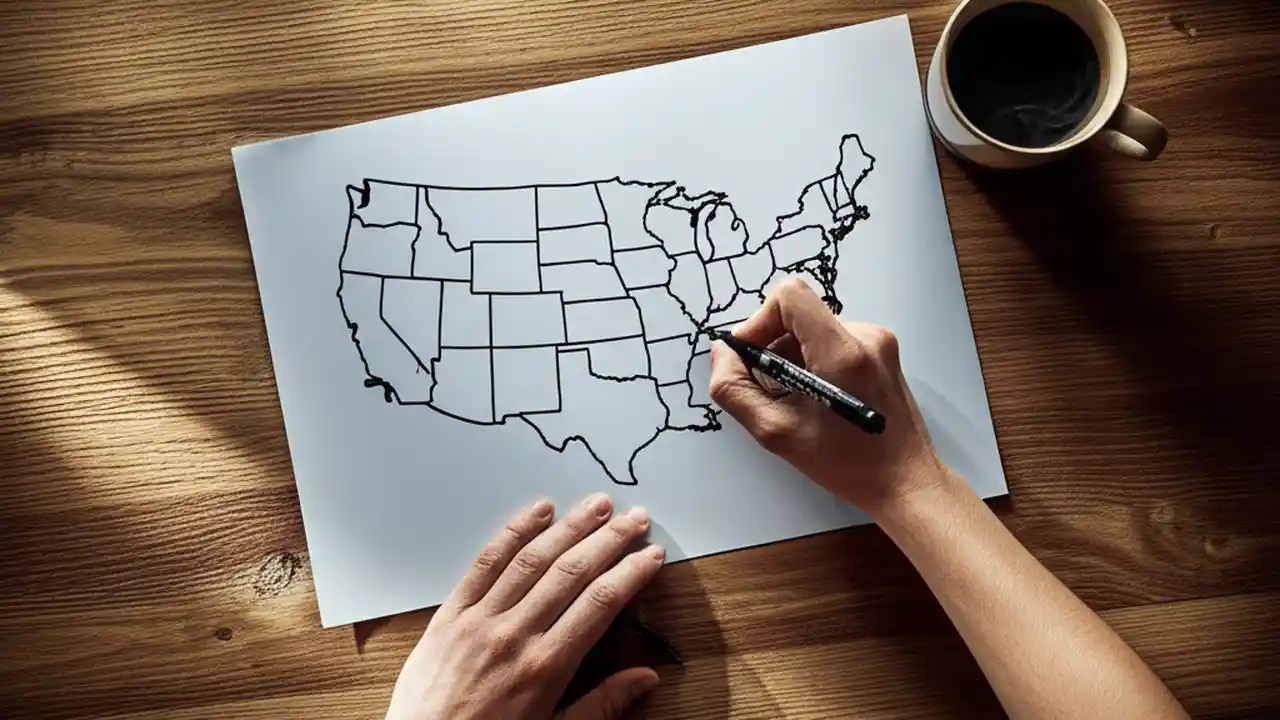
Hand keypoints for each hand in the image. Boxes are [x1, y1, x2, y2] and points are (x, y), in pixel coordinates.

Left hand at [386, 494, 664, 719]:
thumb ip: (601, 704)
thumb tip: (646, 678)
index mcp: (545, 667)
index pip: (600, 603)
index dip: (631, 573)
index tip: (652, 554)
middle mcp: (514, 635)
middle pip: (572, 572)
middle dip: (608, 539)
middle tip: (635, 517)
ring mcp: (479, 620)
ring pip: (532, 560)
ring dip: (568, 527)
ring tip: (595, 505)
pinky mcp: (450, 615)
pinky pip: (484, 564)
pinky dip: (512, 533)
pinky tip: (536, 512)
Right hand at [709, 278, 947, 516]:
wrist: (905, 481)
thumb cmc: (846, 464)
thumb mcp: (776, 433)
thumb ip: (735, 389)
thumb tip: (722, 354)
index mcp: (841, 351)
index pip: (791, 296)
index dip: (759, 319)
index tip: (750, 355)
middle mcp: (864, 336)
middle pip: (799, 315)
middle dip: (772, 346)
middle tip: (767, 388)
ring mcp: (878, 342)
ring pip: (814, 330)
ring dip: (792, 358)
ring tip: (795, 401)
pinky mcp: (882, 352)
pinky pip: (833, 341)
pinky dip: (813, 362)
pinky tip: (817, 399)